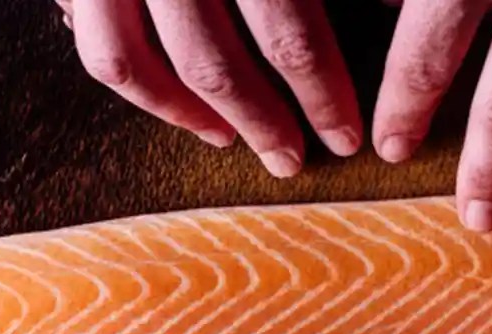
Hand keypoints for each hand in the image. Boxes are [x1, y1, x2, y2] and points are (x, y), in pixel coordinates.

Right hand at [62, 0, 361, 177]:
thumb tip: (397, 6)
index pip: (288, 32)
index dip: (322, 92)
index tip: (345, 138)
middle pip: (210, 60)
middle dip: (258, 120)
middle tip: (292, 160)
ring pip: (130, 62)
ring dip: (183, 113)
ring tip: (225, 138)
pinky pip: (94, 45)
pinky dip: (135, 82)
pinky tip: (176, 101)